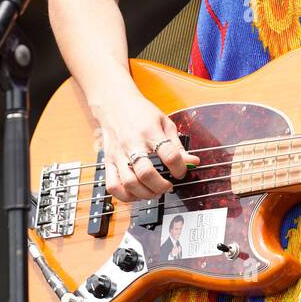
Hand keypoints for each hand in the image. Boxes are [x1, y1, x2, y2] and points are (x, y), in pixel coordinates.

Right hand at [91, 85, 199, 202]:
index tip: (182, 172)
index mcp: (150, 132)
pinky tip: (136, 193)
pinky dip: (125, 196)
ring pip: (129, 183)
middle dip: (161, 186)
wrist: (115, 105)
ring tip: (154, 191)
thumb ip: (178, 145)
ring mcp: (118, 155)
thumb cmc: (141, 113)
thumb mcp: (164, 123)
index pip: (170, 155)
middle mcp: (133, 144)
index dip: (180, 168)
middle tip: (168, 186)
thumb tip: (192, 162)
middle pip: (146, 173)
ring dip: (145, 193)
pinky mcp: (108, 162)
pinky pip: (113, 186)